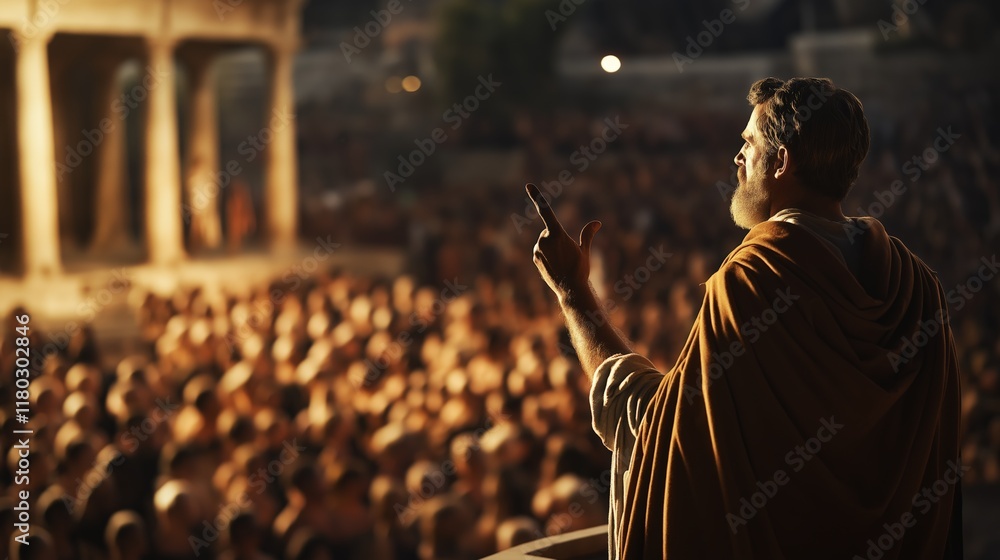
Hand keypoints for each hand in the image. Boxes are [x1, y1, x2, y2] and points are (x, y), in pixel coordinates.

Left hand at [526, 183, 601, 302]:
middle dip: (557, 238)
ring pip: (545, 241)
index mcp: (557, 234)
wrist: (570, 290)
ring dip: (552, 247)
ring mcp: (538, 250)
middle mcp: (544, 240)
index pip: (546, 211)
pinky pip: (541, 251)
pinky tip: (555, 266)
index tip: (528, 185)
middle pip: (550, 231)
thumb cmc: (580, 269)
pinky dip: (547, 255)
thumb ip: (587, 234)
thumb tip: (597, 222)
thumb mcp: (585, 250)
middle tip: (567, 254)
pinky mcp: (535, 258)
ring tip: (562, 262)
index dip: (537, 196)